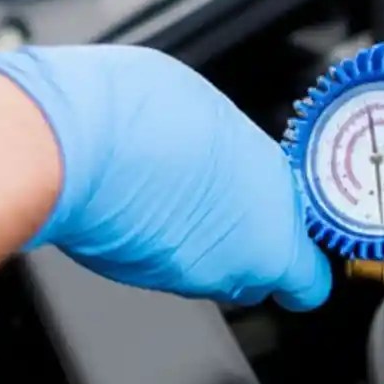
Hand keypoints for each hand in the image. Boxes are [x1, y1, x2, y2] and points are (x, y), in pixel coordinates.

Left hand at [0, 46, 330, 309]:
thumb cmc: (120, 209)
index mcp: (273, 236)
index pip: (310, 271)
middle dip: (250, 229)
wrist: (74, 133)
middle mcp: (271, 179)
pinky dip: (187, 144)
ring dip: (219, 184)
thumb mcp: (179, 277)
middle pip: (279, 213)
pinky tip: (147, 158)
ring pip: (246, 168)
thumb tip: (237, 277)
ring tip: (165, 200)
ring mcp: (241, 132)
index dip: (293, 285)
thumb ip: (225, 276)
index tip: (280, 289)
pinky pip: (209, 130)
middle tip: (202, 246)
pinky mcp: (203, 94)